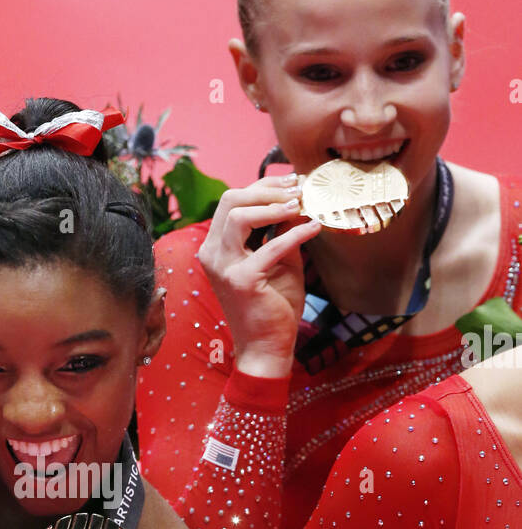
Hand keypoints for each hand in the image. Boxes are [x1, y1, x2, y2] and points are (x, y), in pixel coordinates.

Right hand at [196, 175, 320, 379]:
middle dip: (267, 189)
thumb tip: (298, 199)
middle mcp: (213, 254)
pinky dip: (295, 233)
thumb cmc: (273, 307)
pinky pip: (270, 245)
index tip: (294, 181)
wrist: (267, 348)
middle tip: (298, 189)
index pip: (233, 202)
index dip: (264, 186)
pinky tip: (315, 228)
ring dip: (273, 205)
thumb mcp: (280, 260)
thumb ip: (282, 231)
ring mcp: (223, 267)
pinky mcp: (241, 280)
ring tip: (301, 205)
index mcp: (217, 247)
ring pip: (239, 215)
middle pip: (230, 200)